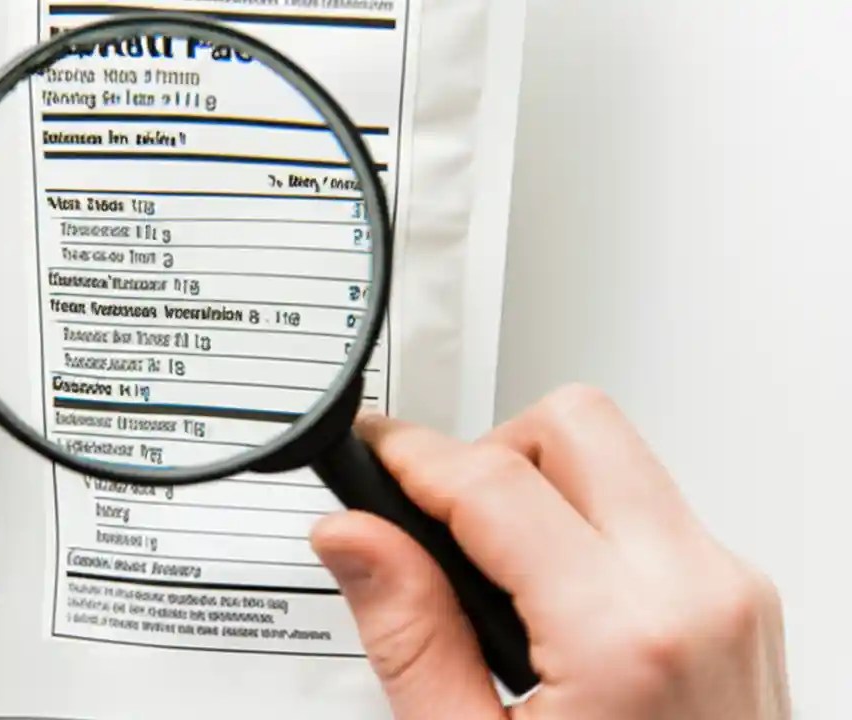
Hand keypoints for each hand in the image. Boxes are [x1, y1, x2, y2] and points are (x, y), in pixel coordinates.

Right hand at [312, 386, 789, 718]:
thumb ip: (410, 635)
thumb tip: (353, 539)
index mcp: (627, 636)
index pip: (493, 480)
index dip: (410, 457)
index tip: (369, 457)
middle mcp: (699, 592)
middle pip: (576, 426)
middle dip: (488, 452)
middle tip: (438, 520)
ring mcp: (733, 593)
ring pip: (616, 454)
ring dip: (538, 485)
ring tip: (492, 574)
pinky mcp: (740, 602)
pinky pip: (647, 507)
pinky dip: (583, 522)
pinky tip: (548, 598)